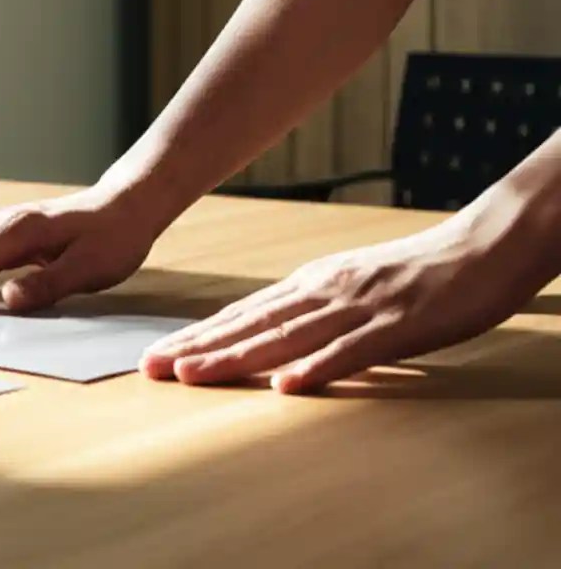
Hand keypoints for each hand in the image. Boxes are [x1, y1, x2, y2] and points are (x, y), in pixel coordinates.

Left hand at [139, 205, 556, 393]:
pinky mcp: (398, 326)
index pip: (242, 314)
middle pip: (250, 324)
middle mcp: (324, 292)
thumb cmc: (416, 272)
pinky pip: (354, 351)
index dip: (197, 335)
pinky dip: (318, 368)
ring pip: (287, 337)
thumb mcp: (349, 284)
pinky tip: (286, 385)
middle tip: (151, 367)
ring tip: (193, 375)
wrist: (483, 247)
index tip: (156, 355)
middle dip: (198, 347)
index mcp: (311, 284)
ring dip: (236, 357)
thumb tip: (265, 337)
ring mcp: (359, 308)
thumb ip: (308, 310)